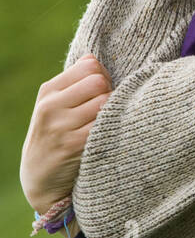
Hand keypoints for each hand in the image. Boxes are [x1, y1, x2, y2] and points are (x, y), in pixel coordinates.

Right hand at [20, 55, 111, 213]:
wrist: (39, 177)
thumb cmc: (55, 134)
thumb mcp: (55, 105)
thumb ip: (74, 82)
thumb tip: (95, 59)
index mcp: (48, 91)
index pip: (89, 65)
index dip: (103, 76)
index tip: (102, 90)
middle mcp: (51, 106)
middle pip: (98, 82)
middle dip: (109, 92)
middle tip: (106, 108)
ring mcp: (61, 126)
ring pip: (104, 103)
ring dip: (112, 111)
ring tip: (105, 122)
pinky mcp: (73, 146)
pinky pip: (103, 125)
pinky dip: (110, 127)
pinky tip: (106, 134)